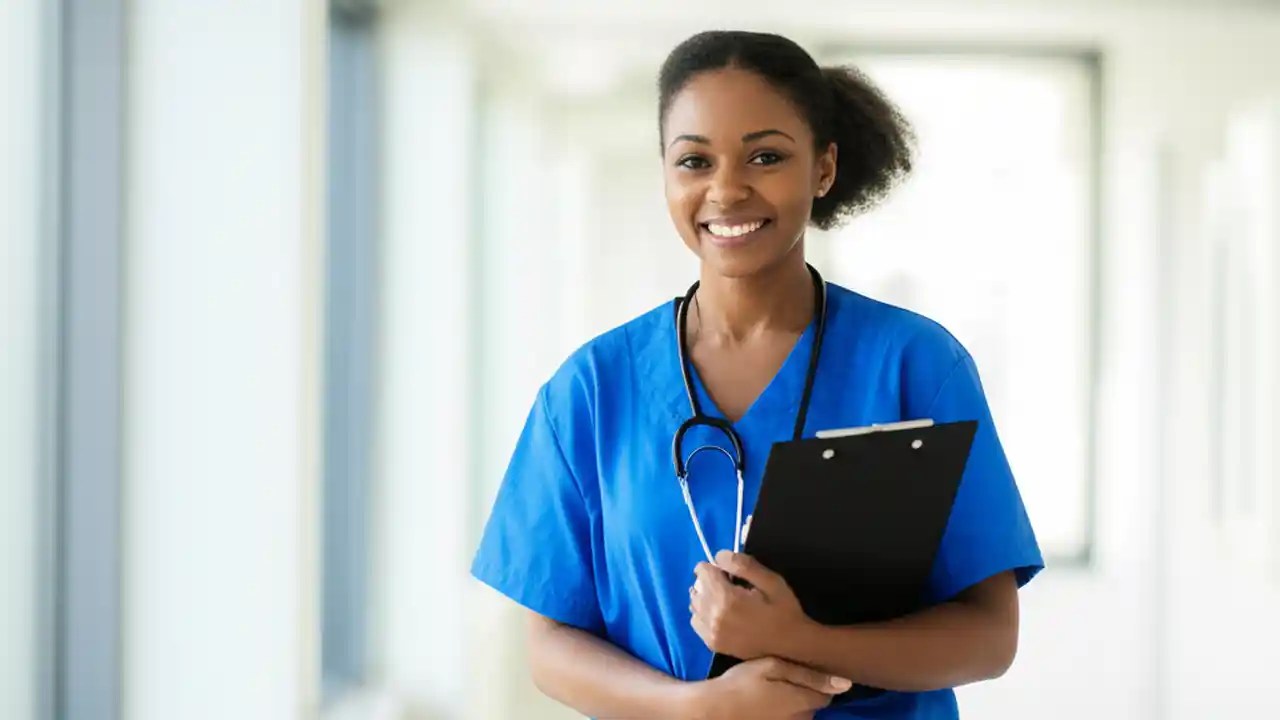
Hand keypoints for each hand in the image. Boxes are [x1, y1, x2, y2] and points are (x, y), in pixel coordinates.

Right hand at [687, 656, 850, 719]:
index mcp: (803, 701)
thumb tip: (846, 684)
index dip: (814, 682)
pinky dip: (781, 715)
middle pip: (813, 707)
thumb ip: (809, 675)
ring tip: (771, 694)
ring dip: (793, 708)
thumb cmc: (741, 682)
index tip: (798, 673)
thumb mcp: (773, 668)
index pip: (826, 695)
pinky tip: (765, 707)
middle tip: (780, 682)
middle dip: (804, 695)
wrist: (713, 709)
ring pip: (801, 717)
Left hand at [689, 551, 810, 660]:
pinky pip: (696, 622)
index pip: (703, 572)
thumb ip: (743, 565)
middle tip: (730, 585)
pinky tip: (720, 614)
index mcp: (727, 599)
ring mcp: (711, 633)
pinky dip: (703, 614)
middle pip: (696, 587)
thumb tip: (718, 556)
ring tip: (725, 599)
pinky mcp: (713, 644)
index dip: (714, 567)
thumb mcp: (771, 581)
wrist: (791, 645)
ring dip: (705, 597)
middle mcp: (713, 617)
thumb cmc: (784, 610)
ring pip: (694, 604)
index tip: (726, 571)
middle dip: (709, 581)